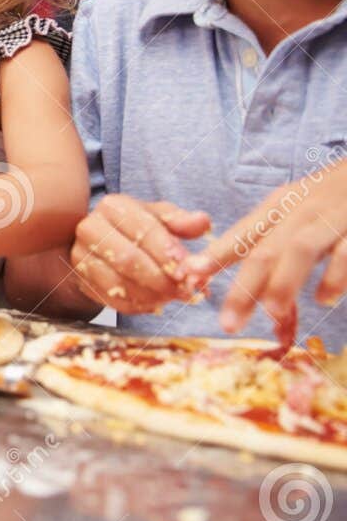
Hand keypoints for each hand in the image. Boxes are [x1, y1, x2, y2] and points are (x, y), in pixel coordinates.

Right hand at [69, 195, 209, 314]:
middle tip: (185, 291)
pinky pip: (110, 300)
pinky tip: (156, 304)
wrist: (102, 244)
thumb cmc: (137, 228)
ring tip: (173, 298)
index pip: (143, 230)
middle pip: (128, 259)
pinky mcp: (81, 280)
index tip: (190, 269)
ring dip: (151, 295)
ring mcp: (80, 256)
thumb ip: (180, 221)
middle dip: (161, 279)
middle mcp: (90, 228)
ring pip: (118, 282)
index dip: (169, 252)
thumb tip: (202, 222)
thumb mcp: (159, 218)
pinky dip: (138, 306)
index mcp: (113, 206)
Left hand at [183, 163, 346, 342]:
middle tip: (228, 323)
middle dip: (244, 287)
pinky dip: (333, 275)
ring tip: (271, 311)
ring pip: (299, 249)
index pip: (241, 234)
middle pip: (264, 249)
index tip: (188, 275)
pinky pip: (345, 251)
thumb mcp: (296, 209)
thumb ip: (272, 242)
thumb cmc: (332, 197)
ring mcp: (330, 218)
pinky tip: (323, 298)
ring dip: (284, 281)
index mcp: (279, 206)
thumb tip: (243, 285)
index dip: (214, 255)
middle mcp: (299, 211)